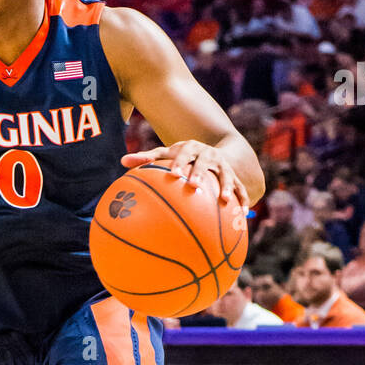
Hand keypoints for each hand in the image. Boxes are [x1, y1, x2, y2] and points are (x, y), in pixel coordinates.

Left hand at [122, 140, 248, 209]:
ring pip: (226, 175)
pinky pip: (241, 189)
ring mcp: (223, 166)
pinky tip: (242, 215)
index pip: (183, 154)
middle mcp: (208, 155)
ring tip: (223, 200)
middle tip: (194, 185)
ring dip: (225, 187)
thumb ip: (146, 158)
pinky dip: (243, 200)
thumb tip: (122, 161)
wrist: (213, 150)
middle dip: (200, 172)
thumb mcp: (166, 155)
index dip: (179, 163)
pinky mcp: (234, 177)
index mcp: (190, 148)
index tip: (173, 174)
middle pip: (204, 163)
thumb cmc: (181, 157)